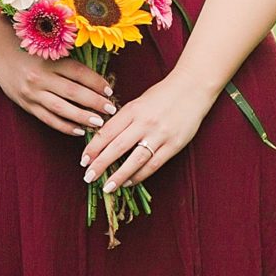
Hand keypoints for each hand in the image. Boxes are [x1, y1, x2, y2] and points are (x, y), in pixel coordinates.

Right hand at [0, 34, 117, 137]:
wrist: (0, 54)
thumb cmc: (31, 52)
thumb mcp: (49, 51)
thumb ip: (68, 64)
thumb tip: (97, 82)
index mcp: (49, 60)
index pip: (78, 72)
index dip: (96, 82)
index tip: (109, 91)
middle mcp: (41, 76)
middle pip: (73, 92)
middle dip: (94, 102)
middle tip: (110, 109)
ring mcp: (32, 92)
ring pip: (61, 108)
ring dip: (82, 117)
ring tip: (99, 123)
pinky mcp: (26, 105)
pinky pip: (48, 119)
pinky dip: (65, 126)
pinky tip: (79, 131)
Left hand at [80, 70, 211, 193]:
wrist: (193, 88)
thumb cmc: (162, 95)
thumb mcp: (139, 102)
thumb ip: (124, 119)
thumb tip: (105, 140)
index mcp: (133, 110)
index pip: (107, 132)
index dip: (93, 148)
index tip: (83, 160)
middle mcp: (145, 123)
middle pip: (117, 147)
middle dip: (100, 164)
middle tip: (88, 177)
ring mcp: (160, 135)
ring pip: (135, 160)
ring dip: (119, 176)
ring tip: (107, 187)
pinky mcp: (174, 145)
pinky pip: (153, 164)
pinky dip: (140, 175)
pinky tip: (129, 182)